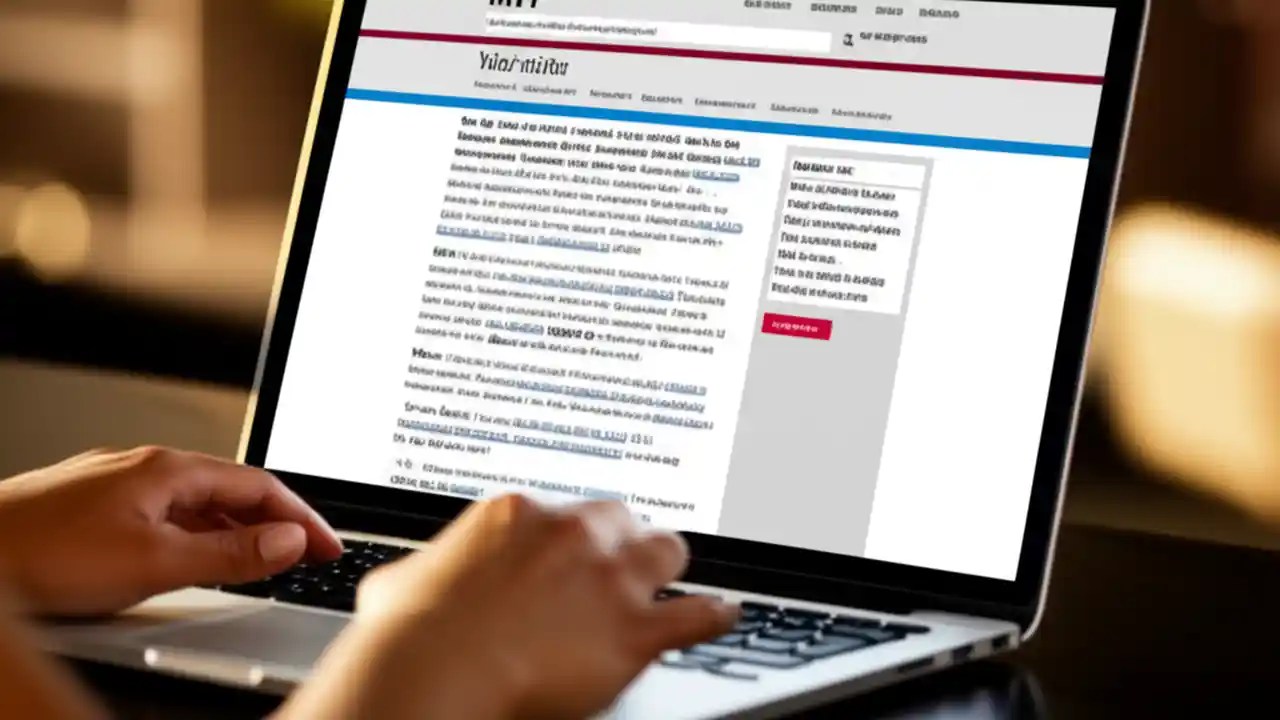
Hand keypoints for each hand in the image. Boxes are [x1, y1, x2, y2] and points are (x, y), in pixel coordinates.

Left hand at [0, 447, 342, 616]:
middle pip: (231, 490)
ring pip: (196, 503)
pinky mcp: (92, 506)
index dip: (303, 517)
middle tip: (307, 554)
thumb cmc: (43, 553)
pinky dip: (197, 534)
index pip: (260, 486)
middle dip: (276, 521)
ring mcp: (116, 484)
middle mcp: (144, 467)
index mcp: (169, 469)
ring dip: (236, 529)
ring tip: (262, 561)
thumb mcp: (155, 563)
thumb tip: (287, 542)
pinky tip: (192, 559)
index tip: (329, 545)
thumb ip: (229, 554)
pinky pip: (165, 514)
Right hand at [277, 496, 738, 719]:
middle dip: (622, 544)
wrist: (430, 673)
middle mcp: (572, 534)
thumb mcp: (400, 583)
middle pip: (624, 520)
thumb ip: (426, 570)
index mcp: (517, 513)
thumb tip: (409, 582)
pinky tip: (722, 614)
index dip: (574, 538)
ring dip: (663, 570)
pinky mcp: (632, 630)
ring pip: (666, 552)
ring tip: (667, 583)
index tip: (573, 553)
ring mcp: (608, 580)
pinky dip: (715, 614)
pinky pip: (699, 614)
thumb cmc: (407, 637)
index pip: (566, 511)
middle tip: (616, 569)